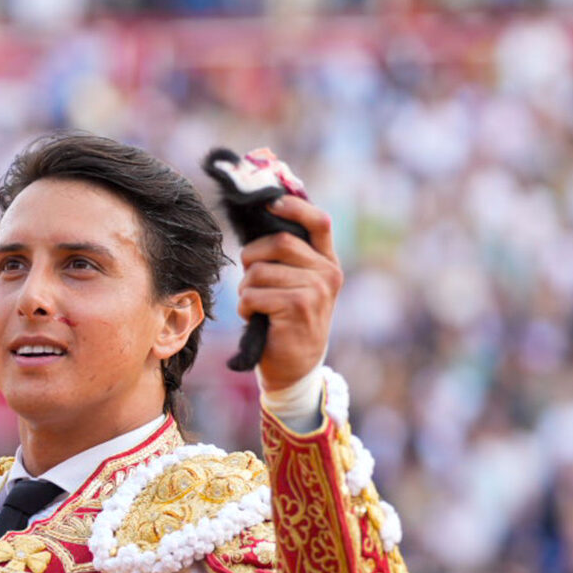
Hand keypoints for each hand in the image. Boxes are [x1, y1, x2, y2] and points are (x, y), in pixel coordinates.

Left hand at [236, 195, 341, 392]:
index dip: (293, 207)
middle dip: (252, 258)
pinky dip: (244, 307)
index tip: (270, 203)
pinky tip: (255, 319)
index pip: (317, 222)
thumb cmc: (285, 322)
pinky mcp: (298, 307)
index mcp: (327, 262)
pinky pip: (253, 294)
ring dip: (246, 289)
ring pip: (259, 271)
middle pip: (278, 242)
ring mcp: (315, 290)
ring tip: (256, 306)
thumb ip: (287, 258)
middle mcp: (327, 273)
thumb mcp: (294, 285)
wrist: (295, 368)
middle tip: (250, 278)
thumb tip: (263, 218)